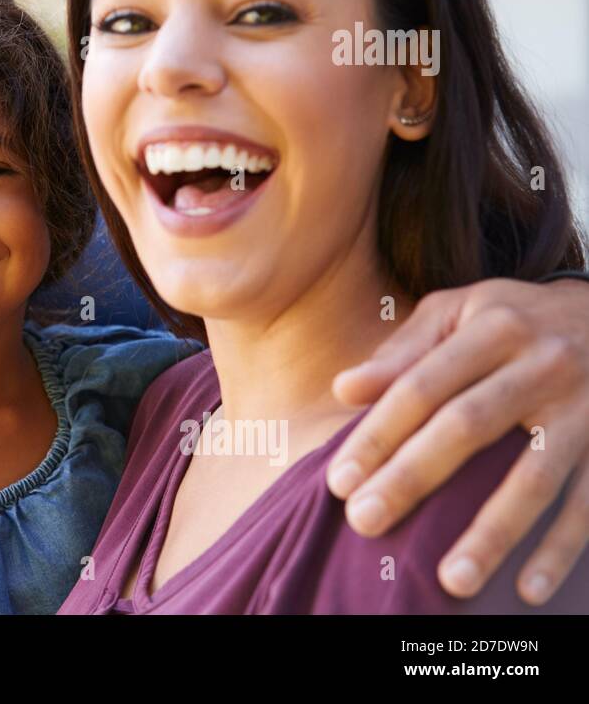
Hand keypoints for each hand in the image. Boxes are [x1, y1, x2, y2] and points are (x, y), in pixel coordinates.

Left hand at [325, 277, 588, 604]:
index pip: (421, 387)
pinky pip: (588, 505)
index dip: (378, 435)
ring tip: (450, 581)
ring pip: (533, 477)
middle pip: (466, 428)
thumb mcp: (460, 314)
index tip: (339, 482)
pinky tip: (527, 590)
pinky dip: (560, 550)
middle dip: (411, 479)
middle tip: (365, 523)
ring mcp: (586, 408)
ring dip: (491, 533)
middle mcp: (543, 363)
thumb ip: (403, 353)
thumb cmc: (516, 320)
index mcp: (494, 327)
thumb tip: (343, 389)